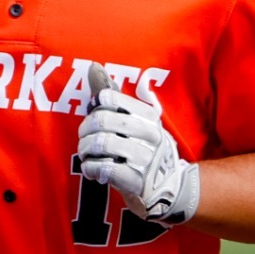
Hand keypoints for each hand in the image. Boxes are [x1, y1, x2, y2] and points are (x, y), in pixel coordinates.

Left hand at [76, 63, 200, 223]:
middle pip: (102, 122)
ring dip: (86, 151)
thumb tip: (93, 66)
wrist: (170, 187)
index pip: (110, 100)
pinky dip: (92, 168)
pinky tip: (92, 169)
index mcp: (148, 116)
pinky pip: (107, 169)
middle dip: (85, 131)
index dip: (94, 110)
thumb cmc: (143, 148)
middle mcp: (150, 135)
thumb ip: (111, 96)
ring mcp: (146, 159)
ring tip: (87, 155)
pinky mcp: (139, 182)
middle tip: (85, 139)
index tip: (95, 119)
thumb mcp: (133, 120)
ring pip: (102, 144)